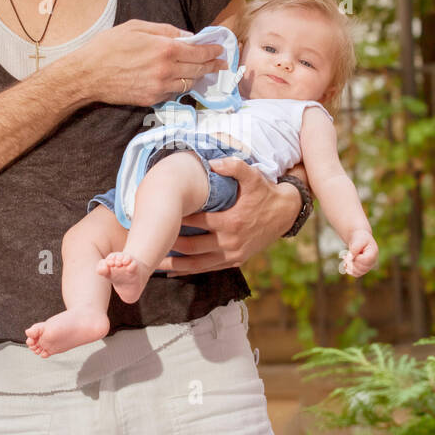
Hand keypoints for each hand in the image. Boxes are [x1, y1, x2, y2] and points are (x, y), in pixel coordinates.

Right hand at [73, 19, 226, 107]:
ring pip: (189, 84)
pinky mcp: (152, 99)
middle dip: (213, 65)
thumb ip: (166, 30)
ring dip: (199, 77)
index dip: (213, 51)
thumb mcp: (137, 27)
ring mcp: (160, 87)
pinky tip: (182, 81)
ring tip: (205, 72)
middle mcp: (167, 70)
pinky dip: (181, 86)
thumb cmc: (109, 46)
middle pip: (199, 69)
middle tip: (222, 63)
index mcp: (166, 48)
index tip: (220, 50)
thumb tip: (187, 36)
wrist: (88, 74)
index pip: (200, 51)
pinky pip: (174, 93)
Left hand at [154, 158, 296, 275]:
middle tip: (148, 243)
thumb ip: (233, 167)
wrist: (286, 213)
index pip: (197, 222)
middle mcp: (230, 241)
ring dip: (175, 264)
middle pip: (192, 246)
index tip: (158, 218)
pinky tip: (172, 272)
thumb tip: (212, 162)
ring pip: (198, 263)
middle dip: (170, 245)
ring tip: (154, 264)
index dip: (177, 220)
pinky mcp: (236, 261)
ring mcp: (233, 254)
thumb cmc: (265, 192)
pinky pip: (208, 269)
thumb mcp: (253, 176)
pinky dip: (189, 271)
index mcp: (231, 221)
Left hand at [338, 232, 377, 276]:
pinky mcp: (363, 269)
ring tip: (345, 258)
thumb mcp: (358, 240)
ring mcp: (368, 266)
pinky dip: (349, 271)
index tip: (351, 253)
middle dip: (351, 262)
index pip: (365, 260)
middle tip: (345, 256)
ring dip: (349, 267)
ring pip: (358, 272)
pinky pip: (356, 274)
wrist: (359, 239)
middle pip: (362, 268)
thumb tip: (351, 258)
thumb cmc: (360, 238)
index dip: (356, 258)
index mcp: (373, 253)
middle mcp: (373, 261)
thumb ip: (355, 248)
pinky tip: (346, 264)